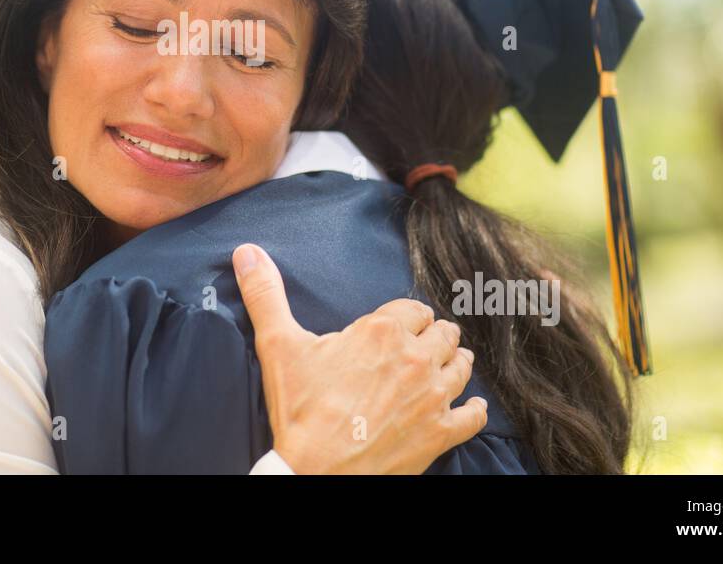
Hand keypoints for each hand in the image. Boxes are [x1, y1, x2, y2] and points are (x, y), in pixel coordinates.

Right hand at [233, 242, 486, 473]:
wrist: (316, 472)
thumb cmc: (300, 410)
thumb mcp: (278, 346)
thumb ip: (266, 295)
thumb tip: (247, 251)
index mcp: (381, 332)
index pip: (413, 309)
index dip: (408, 315)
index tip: (402, 324)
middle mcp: (415, 358)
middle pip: (442, 334)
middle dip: (434, 335)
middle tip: (425, 342)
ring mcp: (432, 397)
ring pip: (460, 367)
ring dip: (455, 362)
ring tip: (449, 362)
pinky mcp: (440, 433)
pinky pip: (473, 416)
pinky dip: (475, 409)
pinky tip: (474, 406)